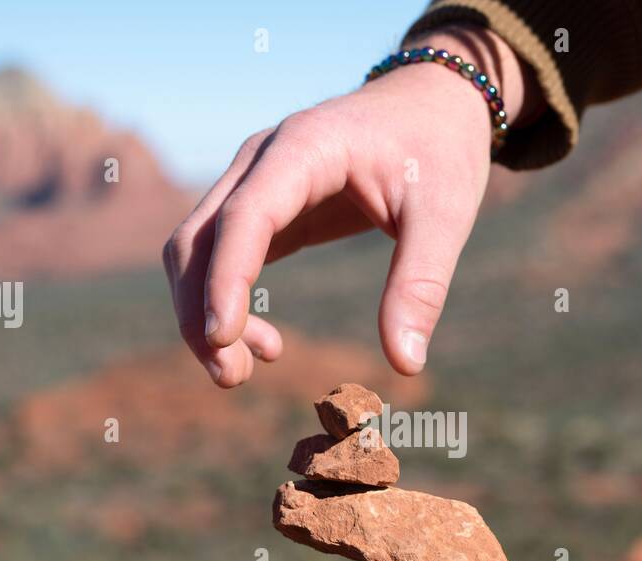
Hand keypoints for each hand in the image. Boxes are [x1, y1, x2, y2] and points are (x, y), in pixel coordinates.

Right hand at [162, 26, 535, 386]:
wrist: (434, 102)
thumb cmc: (440, 149)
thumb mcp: (446, 214)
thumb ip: (422, 285)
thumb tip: (406, 365)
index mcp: (305, 148)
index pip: (245, 216)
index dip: (226, 278)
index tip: (221, 338)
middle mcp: (262, 160)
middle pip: (197, 238)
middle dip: (199, 311)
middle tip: (232, 378)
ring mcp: (254, 181)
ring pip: (196, 251)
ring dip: (203, 314)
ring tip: (243, 372)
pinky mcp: (262, 207)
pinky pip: (220, 258)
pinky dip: (226, 303)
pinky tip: (268, 345)